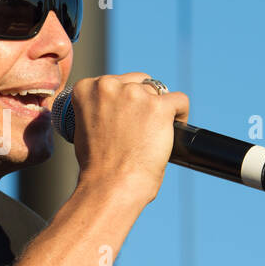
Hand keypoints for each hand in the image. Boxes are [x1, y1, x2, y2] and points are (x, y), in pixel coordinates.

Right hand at [67, 73, 189, 204]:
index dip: (125, 98)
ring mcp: (134, 94)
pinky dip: (181, 114)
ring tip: (157, 132)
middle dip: (142, 101)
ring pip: (158, 91)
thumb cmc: (97, 165)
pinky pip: (180, 100)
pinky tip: (175, 128)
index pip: (115, 81)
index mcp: (87, 88)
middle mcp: (109, 85)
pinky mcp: (159, 106)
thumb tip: (115, 106)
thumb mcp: (83, 127)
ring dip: (159, 109)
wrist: (110, 185)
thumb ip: (97, 108)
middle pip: (138, 82)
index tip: (128, 116)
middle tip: (143, 127)